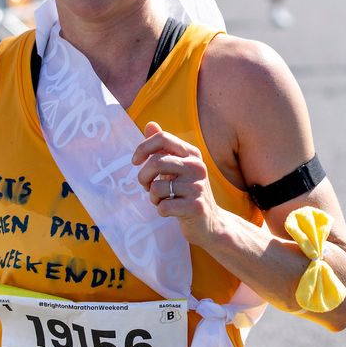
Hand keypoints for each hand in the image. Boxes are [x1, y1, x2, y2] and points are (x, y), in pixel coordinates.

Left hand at [133, 121, 220, 245]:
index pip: (163, 138)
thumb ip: (163, 147)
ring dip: (153, 197)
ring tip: (164, 200)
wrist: (210, 223)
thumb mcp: (177, 167)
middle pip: (156, 162)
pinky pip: (163, 206)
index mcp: (192, 154)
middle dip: (143, 177)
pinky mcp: (196, 207)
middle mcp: (197, 167)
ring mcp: (198, 187)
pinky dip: (161, 210)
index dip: (143, 148)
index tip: (135, 161)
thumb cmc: (187, 192)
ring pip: (157, 188)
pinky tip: (172, 211)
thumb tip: (150, 124)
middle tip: (145, 186)